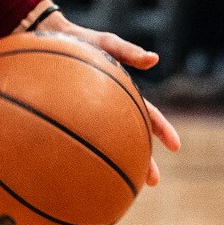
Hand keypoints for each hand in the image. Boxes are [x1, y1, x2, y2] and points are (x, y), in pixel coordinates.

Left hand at [30, 10, 180, 178]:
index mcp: (123, 95)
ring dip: (118, 163)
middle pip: (132, 138)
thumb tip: (154, 59)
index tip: (177, 147)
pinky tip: (82, 172)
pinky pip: (77, 141)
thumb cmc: (79, 40)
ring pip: (108, 145)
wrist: (46, 39)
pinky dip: (83, 156)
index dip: (163, 130)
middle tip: (153, 181)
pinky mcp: (68, 116)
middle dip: (145, 159)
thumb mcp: (105, 43)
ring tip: (121, 185)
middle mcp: (109, 109)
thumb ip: (127, 51)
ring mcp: (89, 115)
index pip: (148, 116)